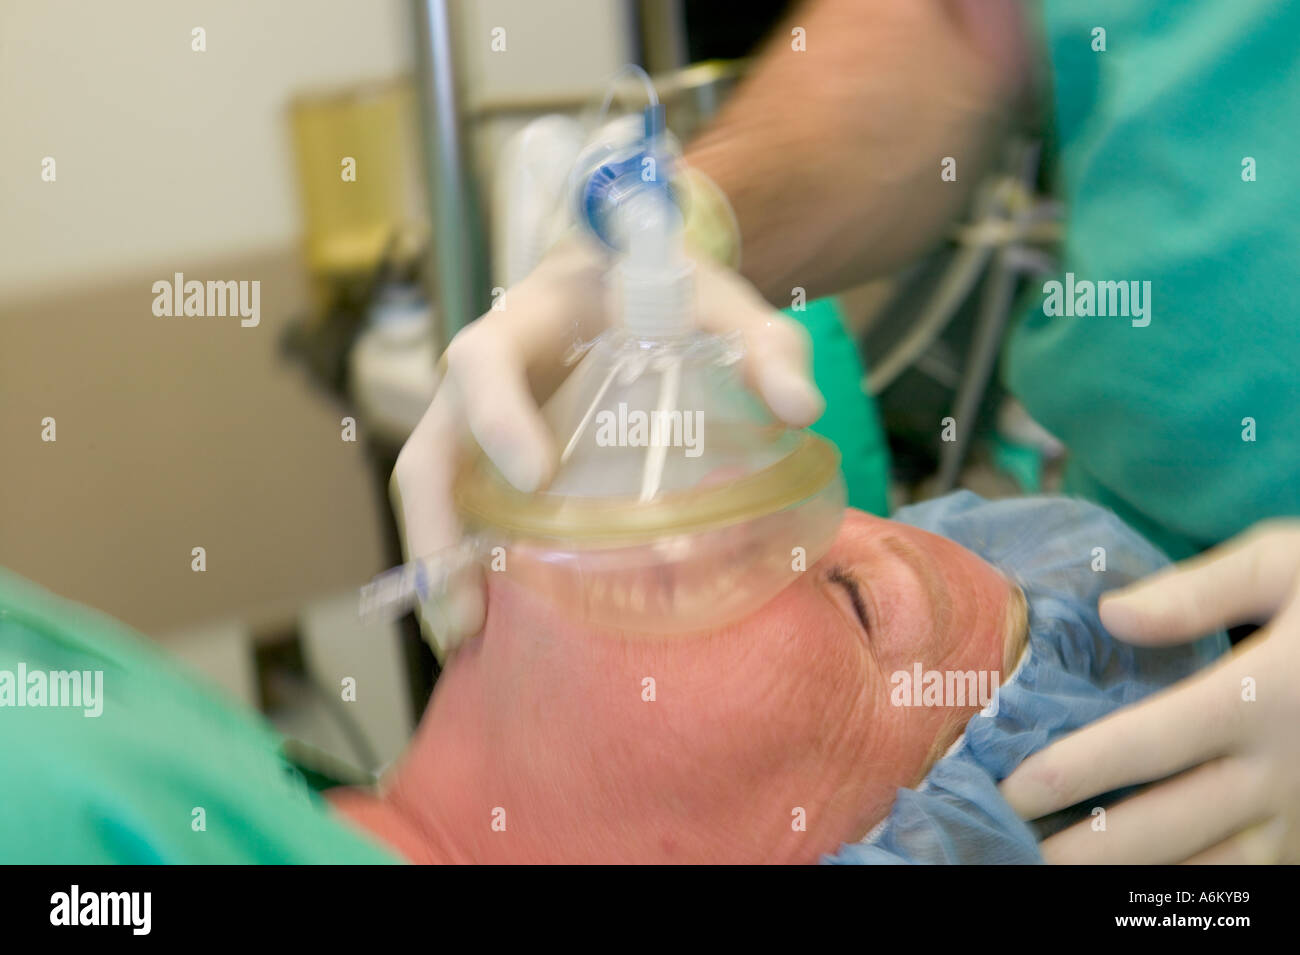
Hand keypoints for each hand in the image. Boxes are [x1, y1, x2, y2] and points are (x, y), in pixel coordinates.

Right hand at [390, 235, 824, 658]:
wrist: (623, 276)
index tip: (537, 477)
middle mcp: (482, 375)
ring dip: (437, 566)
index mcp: (526, 323)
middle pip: (429, 450)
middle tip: (466, 608)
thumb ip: (767, 344)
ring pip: (431, 489)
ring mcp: (478, 420)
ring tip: (464, 639)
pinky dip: (463, 565)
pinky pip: (461, 507)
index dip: (497, 416)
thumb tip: (803, 409)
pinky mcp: (490, 456)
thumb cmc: (667, 290)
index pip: (483, 361)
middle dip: (436, 528)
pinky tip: (489, 625)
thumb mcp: (721, 302)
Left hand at [999, 521, 1299, 862]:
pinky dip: (1189, 898)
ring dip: (1131, 887)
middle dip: (1084, 849)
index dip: (1081, 769)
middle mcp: (1287, 769)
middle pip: (1172, 825)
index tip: (1012, 787)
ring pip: (1212, 875)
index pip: (1157, 741)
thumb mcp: (1288, 564)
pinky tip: (1129, 895)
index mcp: (1269, 695)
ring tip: (1053, 880)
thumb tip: (1113, 615)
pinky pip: (1250, 887)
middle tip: (1009, 852)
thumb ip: (1201, 592)